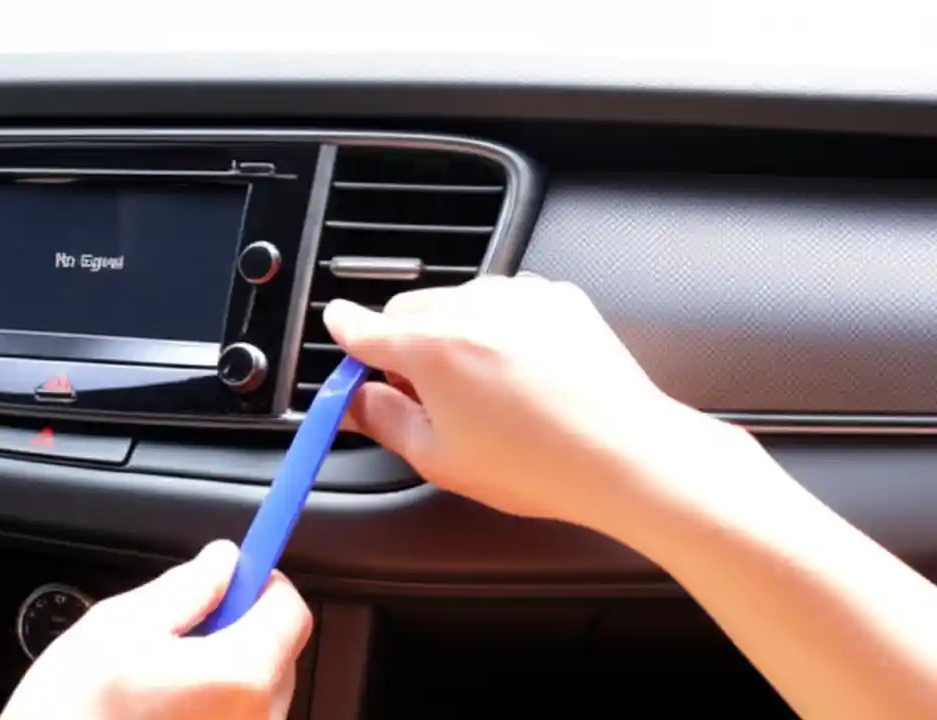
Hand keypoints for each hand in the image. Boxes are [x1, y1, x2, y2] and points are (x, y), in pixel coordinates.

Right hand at [0, 540, 311, 719]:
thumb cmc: (75, 711)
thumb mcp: (121, 626)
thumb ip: (186, 587)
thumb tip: (223, 561)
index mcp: (242, 674)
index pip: (291, 610)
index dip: (261, 583)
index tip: (233, 574)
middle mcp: (258, 717)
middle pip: (278, 651)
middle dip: (241, 626)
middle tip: (184, 624)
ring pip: (257, 688)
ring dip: (225, 668)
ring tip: (163, 674)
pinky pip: (238, 718)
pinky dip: (214, 704)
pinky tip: (165, 706)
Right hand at [323, 273, 744, 536]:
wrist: (626, 454)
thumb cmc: (538, 465)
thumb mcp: (440, 459)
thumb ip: (381, 420)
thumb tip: (352, 401)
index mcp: (431, 347)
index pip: (360, 325)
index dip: (342, 334)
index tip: (340, 334)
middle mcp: (470, 308)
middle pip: (408, 311)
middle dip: (403, 345)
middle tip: (422, 396)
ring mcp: (517, 296)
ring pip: (458, 303)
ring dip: (454, 335)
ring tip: (484, 393)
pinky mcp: (556, 297)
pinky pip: (506, 303)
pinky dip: (500, 329)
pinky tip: (520, 375)